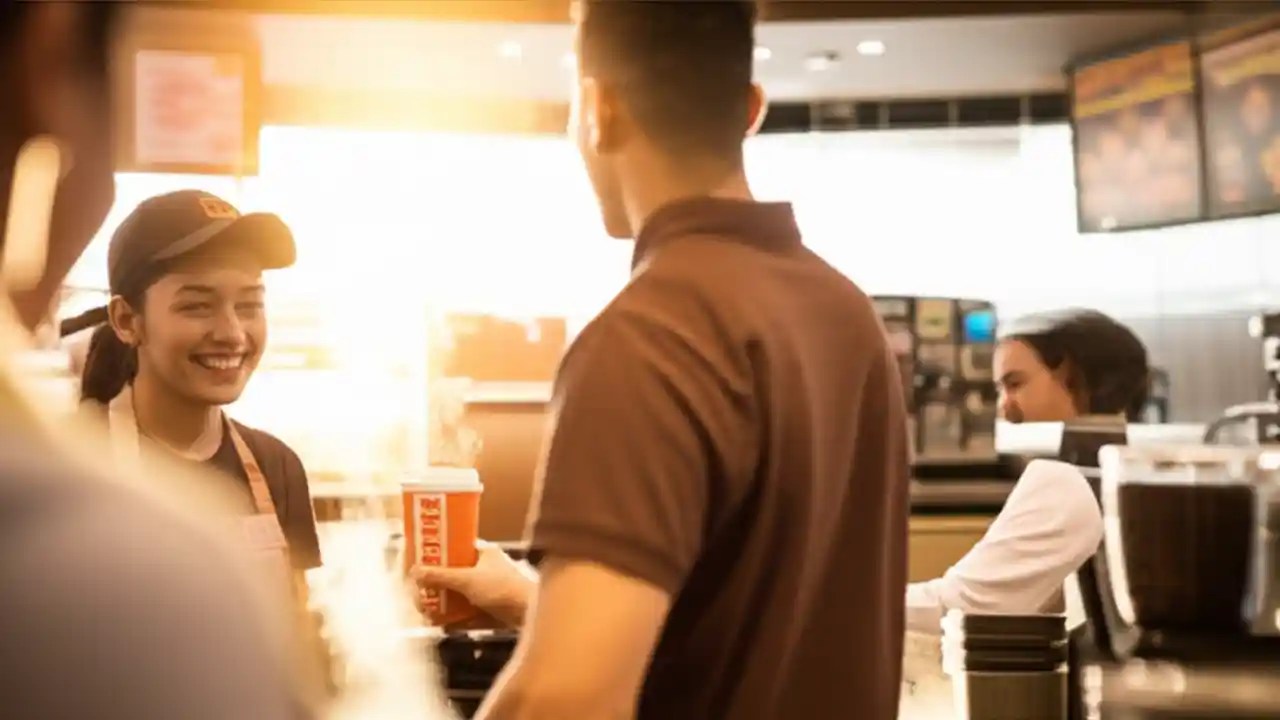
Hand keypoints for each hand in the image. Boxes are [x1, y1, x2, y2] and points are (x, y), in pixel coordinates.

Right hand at [413, 541, 536, 628]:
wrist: (533, 614)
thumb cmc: (504, 589)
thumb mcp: (468, 580)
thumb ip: (441, 576)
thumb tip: (415, 571)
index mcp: (483, 553)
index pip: (455, 547)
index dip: (437, 554)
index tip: (419, 562)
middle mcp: (486, 569)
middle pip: (454, 575)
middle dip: (436, 586)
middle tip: (419, 594)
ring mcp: (489, 590)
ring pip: (460, 595)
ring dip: (443, 604)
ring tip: (425, 612)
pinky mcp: (492, 609)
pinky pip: (468, 611)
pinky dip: (455, 618)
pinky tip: (441, 625)